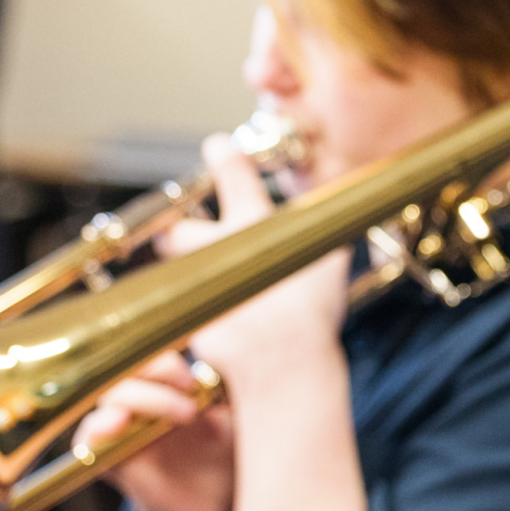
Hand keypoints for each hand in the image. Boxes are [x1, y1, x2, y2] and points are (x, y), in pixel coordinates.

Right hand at [76, 353, 235, 510]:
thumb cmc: (230, 470)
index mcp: (169, 391)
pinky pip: (87, 439)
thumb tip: (240, 349)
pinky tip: (119, 424)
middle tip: (193, 390)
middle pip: (129, 369)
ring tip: (184, 414)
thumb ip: (232, 389)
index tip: (202, 377)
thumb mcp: (238, 423)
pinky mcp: (112, 464)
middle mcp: (142, 409)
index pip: (152, 357)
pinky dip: (97, 428)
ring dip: (141, 397)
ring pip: (110, 398)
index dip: (170, 360)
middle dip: (159, 373)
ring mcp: (124, 434)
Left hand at [171, 135, 350, 385]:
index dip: (224, 157)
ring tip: (210, 287)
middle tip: (191, 239)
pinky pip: (187, 313)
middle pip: (178, 230)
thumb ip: (327, 229)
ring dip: (186, 275)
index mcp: (254, 226)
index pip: (235, 177)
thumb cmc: (311, 314)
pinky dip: (200, 317)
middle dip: (179, 235)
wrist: (284, 364)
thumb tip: (335, 205)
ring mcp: (198, 285)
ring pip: (174, 271)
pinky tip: (223, 325)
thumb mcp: (329, 261)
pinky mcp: (186, 320)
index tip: (217, 146)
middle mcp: (218, 249)